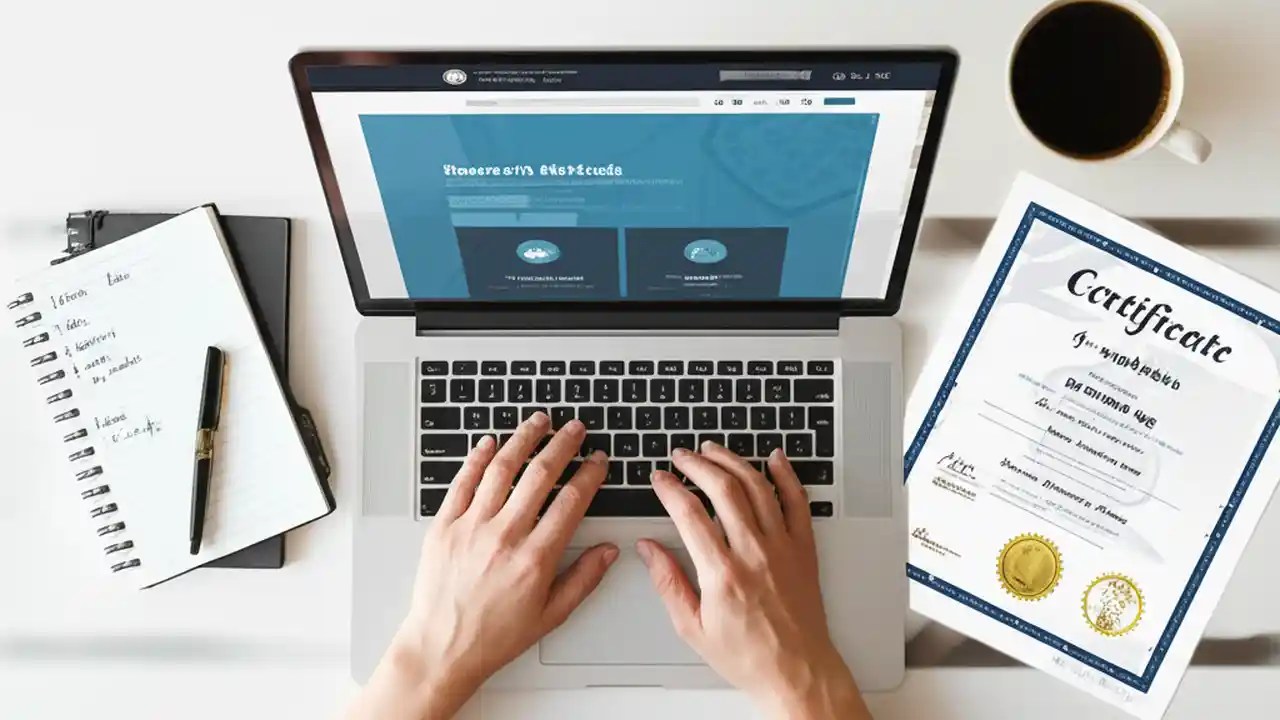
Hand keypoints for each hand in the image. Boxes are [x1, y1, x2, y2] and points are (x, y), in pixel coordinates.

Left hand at [347, 413, 616, 719]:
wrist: (441, 649)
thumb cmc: (494, 636)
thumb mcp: (551, 615)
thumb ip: (584, 578)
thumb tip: (608, 552)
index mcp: (535, 558)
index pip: (571, 501)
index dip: (589, 474)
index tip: (597, 461)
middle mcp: (504, 536)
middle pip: (540, 474)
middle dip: (562, 445)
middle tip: (574, 429)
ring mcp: (471, 527)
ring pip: (502, 468)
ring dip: (523, 439)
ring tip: (538, 422)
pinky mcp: (444, 526)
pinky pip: (463, 481)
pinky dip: (478, 458)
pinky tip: (490, 443)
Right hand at [638, 444, 869, 719]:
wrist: (797, 672)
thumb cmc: (749, 656)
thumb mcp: (693, 629)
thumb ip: (668, 583)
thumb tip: (649, 550)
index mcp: (722, 573)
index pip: (690, 513)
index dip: (671, 489)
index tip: (660, 478)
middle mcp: (754, 553)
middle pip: (724, 489)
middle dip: (697, 464)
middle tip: (682, 456)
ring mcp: (783, 547)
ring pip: (758, 487)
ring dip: (733, 462)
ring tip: (714, 451)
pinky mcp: (804, 549)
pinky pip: (798, 501)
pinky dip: (787, 475)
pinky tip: (775, 459)